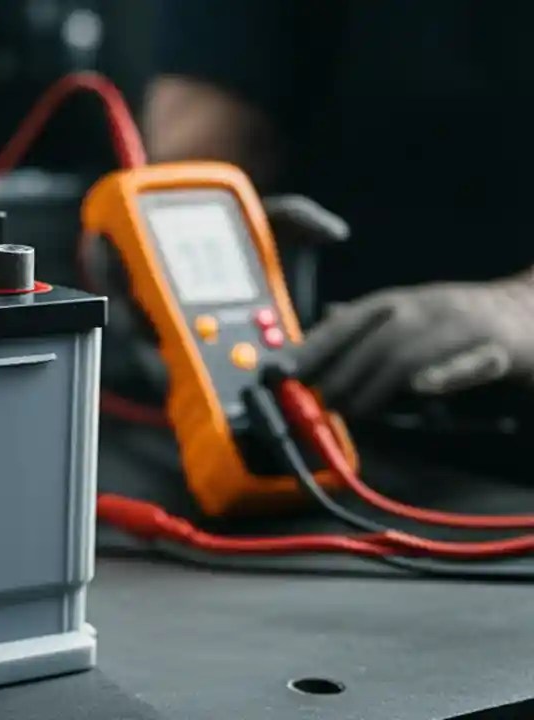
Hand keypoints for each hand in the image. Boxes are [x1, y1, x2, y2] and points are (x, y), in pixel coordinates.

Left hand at [292, 271, 533, 416]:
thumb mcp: (412, 313)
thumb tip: (323, 321)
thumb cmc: (463, 320)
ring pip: (414, 353)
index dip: (316, 345)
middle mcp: (430, 306)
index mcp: (403, 301)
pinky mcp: (502, 347)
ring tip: (352, 411)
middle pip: (376, 339)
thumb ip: (370, 323)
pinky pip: (471, 362)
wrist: (533, 310)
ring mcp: (466, 325)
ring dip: (376, 384)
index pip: (351, 319)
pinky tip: (420, 388)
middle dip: (341, 373)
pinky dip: (444, 374)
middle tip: (318, 403)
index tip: (285, 370)